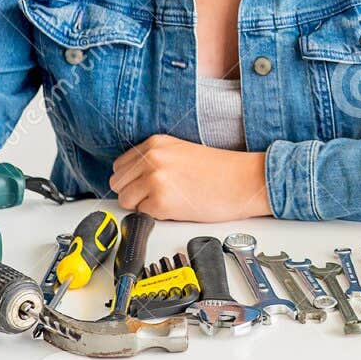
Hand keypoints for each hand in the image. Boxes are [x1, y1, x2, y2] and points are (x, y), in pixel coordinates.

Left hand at [109, 135, 270, 220]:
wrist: (243, 181)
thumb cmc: (221, 170)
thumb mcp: (181, 152)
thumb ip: (155, 160)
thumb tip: (134, 178)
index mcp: (155, 143)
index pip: (120, 165)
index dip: (131, 179)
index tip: (142, 185)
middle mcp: (152, 158)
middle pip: (117, 183)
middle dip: (133, 193)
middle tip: (154, 196)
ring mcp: (155, 179)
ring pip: (125, 200)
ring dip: (142, 206)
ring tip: (167, 201)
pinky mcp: (161, 201)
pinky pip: (142, 214)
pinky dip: (157, 216)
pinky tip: (176, 207)